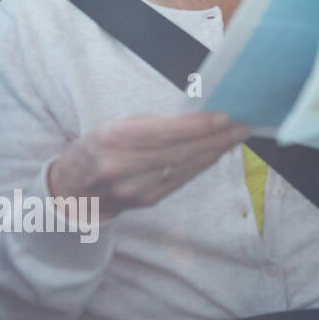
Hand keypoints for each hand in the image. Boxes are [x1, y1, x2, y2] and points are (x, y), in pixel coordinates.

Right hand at [48, 113, 250, 220]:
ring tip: (235, 138)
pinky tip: (216, 153)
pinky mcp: (147, 201)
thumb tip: (200, 120)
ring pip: (185, 167)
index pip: (162, 132)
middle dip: (215, 139)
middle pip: (179, 152)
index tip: (224, 118)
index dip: (196, 127)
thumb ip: (155, 125)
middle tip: (242, 128)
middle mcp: (121, 167)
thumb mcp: (117, 125)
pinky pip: (182, 180)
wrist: (76, 190)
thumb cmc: (101, 147)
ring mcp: (134, 188)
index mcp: (110, 139)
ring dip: (214, 152)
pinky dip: (201, 165)